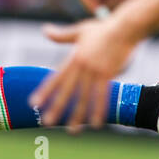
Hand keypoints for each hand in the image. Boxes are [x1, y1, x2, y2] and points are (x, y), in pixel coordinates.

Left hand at [30, 14, 141, 132]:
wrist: (124, 27)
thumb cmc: (103, 29)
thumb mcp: (80, 31)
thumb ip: (62, 35)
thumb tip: (45, 30)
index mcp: (73, 58)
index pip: (55, 78)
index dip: (44, 91)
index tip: (33, 103)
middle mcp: (81, 67)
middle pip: (66, 91)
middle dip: (56, 108)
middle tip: (46, 123)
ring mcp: (95, 71)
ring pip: (84, 98)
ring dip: (77, 115)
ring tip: (71, 130)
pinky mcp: (108, 75)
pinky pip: (102, 96)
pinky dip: (98, 111)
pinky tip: (95, 124)